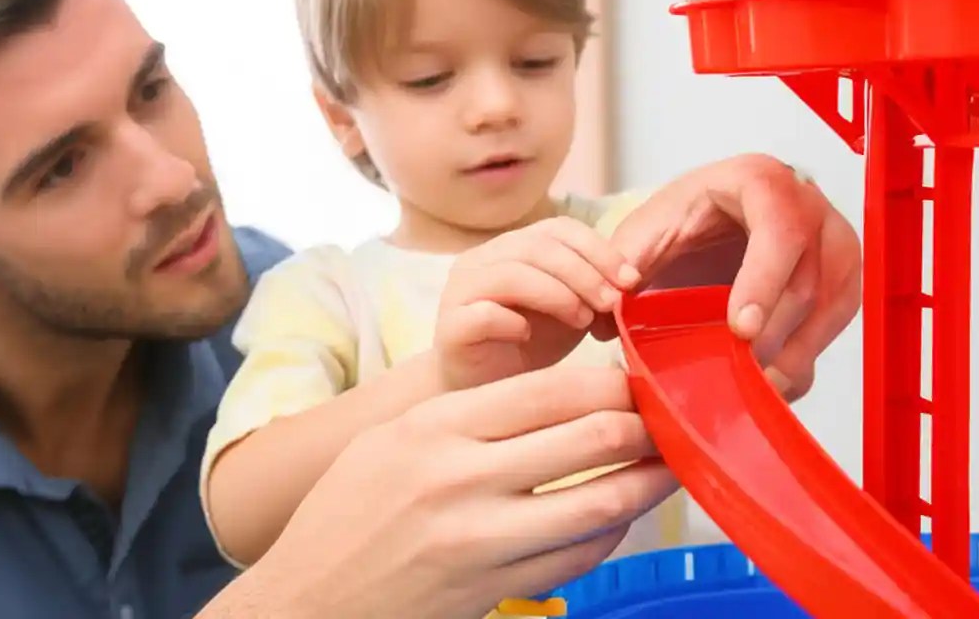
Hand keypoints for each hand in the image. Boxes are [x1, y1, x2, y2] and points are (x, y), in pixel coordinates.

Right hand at [239, 365, 676, 618]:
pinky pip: (578, 556)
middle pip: (590, 437)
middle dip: (645, 425)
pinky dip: (611, 532)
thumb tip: (556, 398)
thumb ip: (467, 416)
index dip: (611, 384)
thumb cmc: (346, 514)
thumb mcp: (391, 442)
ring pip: (601, 502)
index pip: (551, 389)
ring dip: (649, 481)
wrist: (309, 602)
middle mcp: (461, 479)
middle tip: (667, 419)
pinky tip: (620, 516)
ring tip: (669, 465)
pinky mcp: (497, 590)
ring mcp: (482, 541)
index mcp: (435, 428)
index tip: (636, 382)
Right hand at [434, 217, 640, 389]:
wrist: (483, 392)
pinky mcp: (449, 326)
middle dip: (584, 273)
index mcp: (512, 247)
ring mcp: (460, 291)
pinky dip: (513, 321)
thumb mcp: (571, 309)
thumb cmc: (529, 346)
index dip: (598, 249)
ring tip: (583, 321)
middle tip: (611, 303)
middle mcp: (481, 260)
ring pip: (511, 274)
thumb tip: (630, 280)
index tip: (630, 280)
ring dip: (556, 294)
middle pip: (537, 247)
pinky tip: (530, 336)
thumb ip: (593, 287)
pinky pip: (483, 313)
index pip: (558, 229)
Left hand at [610, 153, 861, 400]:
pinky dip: (803, 360)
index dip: (764, 281)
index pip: (779, 230)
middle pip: (811, 278)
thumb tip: (607, 314)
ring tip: (751, 389)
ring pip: (832, 306)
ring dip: (794, 354)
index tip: (740, 330)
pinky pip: (833, 327)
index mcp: (761, 181)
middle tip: (739, 375)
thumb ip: (625, 263)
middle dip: (775, 335)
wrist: (716, 213)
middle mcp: (810, 206)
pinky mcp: (841, 280)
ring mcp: (834, 244)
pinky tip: (768, 385)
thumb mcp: (649, 229)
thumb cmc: (685, 217)